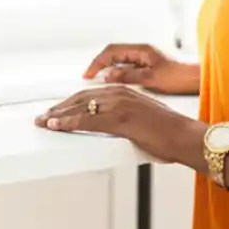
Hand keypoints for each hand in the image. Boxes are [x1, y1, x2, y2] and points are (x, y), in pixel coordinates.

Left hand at [34, 86, 205, 165]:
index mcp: (125, 92)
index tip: (56, 110)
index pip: (90, 95)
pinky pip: (87, 120)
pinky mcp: (119, 119)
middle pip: (81, 98)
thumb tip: (116, 129)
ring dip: (59, 115)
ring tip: (44, 122)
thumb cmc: (169, 133)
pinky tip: (56, 126)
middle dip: (59, 107)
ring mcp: (119, 105)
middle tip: (43, 116)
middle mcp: (120, 93)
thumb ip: (126, 120)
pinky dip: (68, 123)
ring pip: (80, 107)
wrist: (185, 136)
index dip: (70, 103)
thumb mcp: (143, 120)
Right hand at [83, 44, 199, 94]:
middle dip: (99, 65)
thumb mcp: (151, 78)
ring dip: (108, 70)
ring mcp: (144, 59)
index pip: (111, 51)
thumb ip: (129, 75)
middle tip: (90, 77)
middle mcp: (142, 51)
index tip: (89, 73)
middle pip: (113, 54)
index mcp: (141, 50)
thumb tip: (110, 75)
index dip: (97, 62)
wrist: (196, 79)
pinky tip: (116, 84)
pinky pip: (127, 68)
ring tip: (99, 82)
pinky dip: (118, 75)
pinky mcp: (147, 67)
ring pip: (119, 62)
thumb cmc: (180, 76)